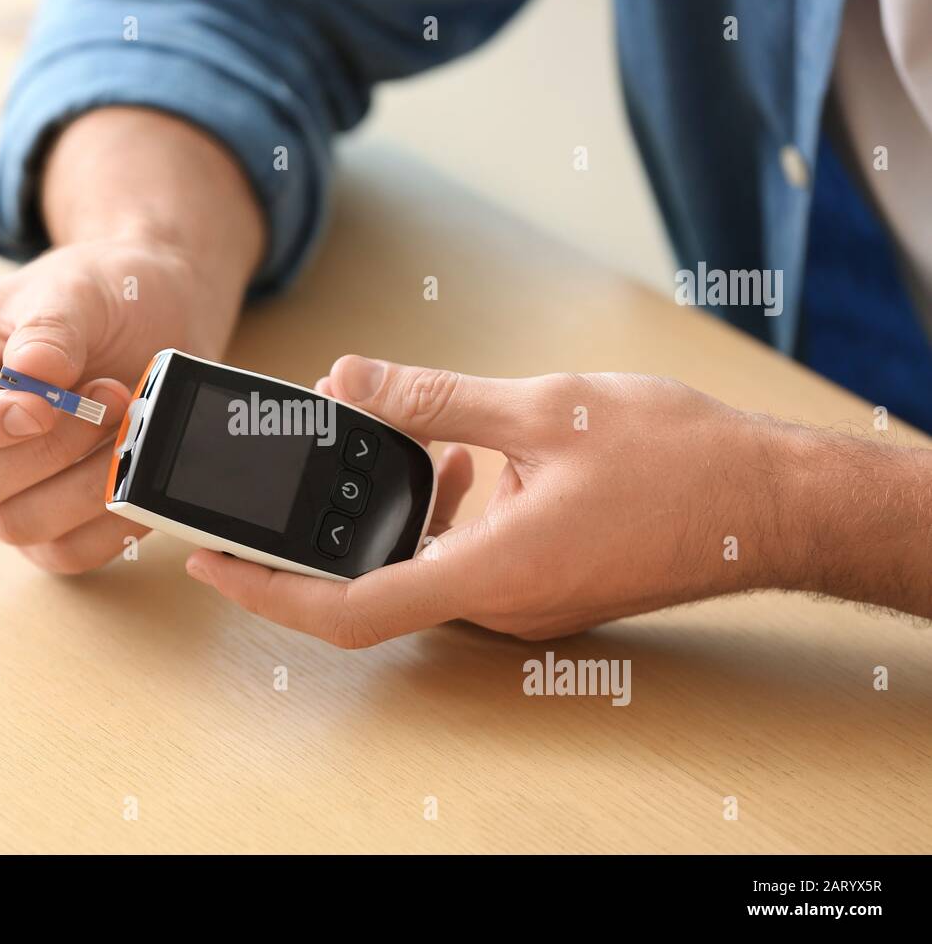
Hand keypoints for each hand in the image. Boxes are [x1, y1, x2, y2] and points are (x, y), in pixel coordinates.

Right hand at [0, 108, 263, 572]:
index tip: (42, 410)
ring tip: (135, 425)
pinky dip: (112, 522)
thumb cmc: (99, 296)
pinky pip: (70, 552)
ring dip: (87, 485)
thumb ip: (51, 328)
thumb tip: (34, 374)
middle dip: (49, 451)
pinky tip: (142, 472)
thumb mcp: (76, 290)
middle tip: (115, 399)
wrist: (156, 318)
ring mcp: (2, 489)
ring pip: (20, 526)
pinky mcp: (53, 523)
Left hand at [185, 355, 785, 646]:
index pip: (346, 607)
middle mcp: (500, 604)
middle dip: (320, 532)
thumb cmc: (678, 460)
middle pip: (370, 583)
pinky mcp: (543, 584)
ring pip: (419, 564)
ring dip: (388, 509)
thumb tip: (347, 379)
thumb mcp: (542, 407)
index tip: (212, 563)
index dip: (267, 592)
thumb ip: (432, 396)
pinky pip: (463, 557)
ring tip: (389, 438)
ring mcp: (524, 602)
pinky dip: (439, 509)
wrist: (774, 503)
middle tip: (284, 478)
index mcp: (492, 573)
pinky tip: (461, 453)